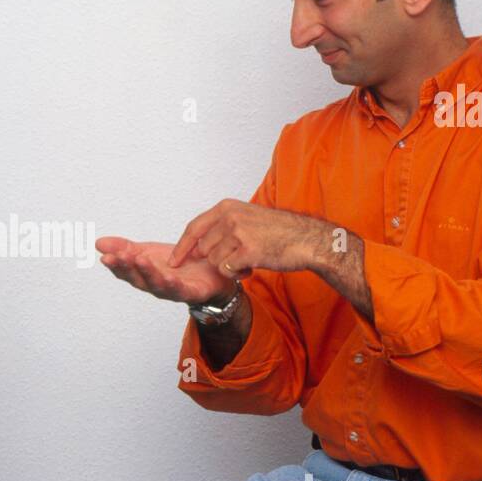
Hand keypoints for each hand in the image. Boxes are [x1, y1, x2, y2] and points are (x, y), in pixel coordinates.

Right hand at [95, 236, 237, 304]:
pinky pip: (181, 290)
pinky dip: (174, 285)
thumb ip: (125, 248)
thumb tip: (98, 243)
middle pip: (138, 279)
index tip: (105, 254)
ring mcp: (173, 291)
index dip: (115, 263)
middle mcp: (155, 285)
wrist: (211, 273)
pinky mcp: (192, 293)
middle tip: (118, 256)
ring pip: (157, 285)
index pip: (125, 270)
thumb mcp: (148, 251)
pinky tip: (168, 277)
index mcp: (143, 275)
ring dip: (148, 273)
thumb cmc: (178, 265)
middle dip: (127, 268)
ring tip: (140, 260)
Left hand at [167, 200, 314, 277]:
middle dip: (217, 259)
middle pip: (203, 249)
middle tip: (238, 257)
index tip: (173, 262)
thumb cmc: (279, 232)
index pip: (194, 228)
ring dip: (229, 266)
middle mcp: (229, 217)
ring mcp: (238, 233)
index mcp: (227, 207)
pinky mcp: (248, 250)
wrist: (308, 239)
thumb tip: (197, 246)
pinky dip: (237, 273)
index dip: (182, 247)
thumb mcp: (247, 217)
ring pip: (214, 261)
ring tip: (249, 259)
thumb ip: (222, 226)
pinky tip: (252, 266)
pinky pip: (227, 270)